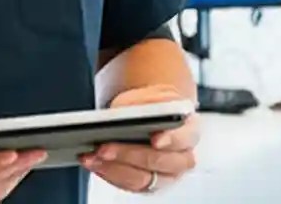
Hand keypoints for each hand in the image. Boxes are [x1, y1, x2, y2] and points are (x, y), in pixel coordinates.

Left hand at [80, 85, 200, 193]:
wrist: (148, 116)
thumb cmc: (150, 105)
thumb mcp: (148, 95)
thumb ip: (144, 103)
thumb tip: (125, 114)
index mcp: (190, 130)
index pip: (185, 138)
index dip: (171, 139)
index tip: (155, 139)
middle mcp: (182, 157)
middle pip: (160, 162)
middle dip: (130, 154)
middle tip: (103, 147)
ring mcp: (166, 175)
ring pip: (143, 179)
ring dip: (114, 168)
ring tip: (90, 156)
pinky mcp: (148, 184)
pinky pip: (129, 184)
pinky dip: (109, 173)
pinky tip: (93, 162)